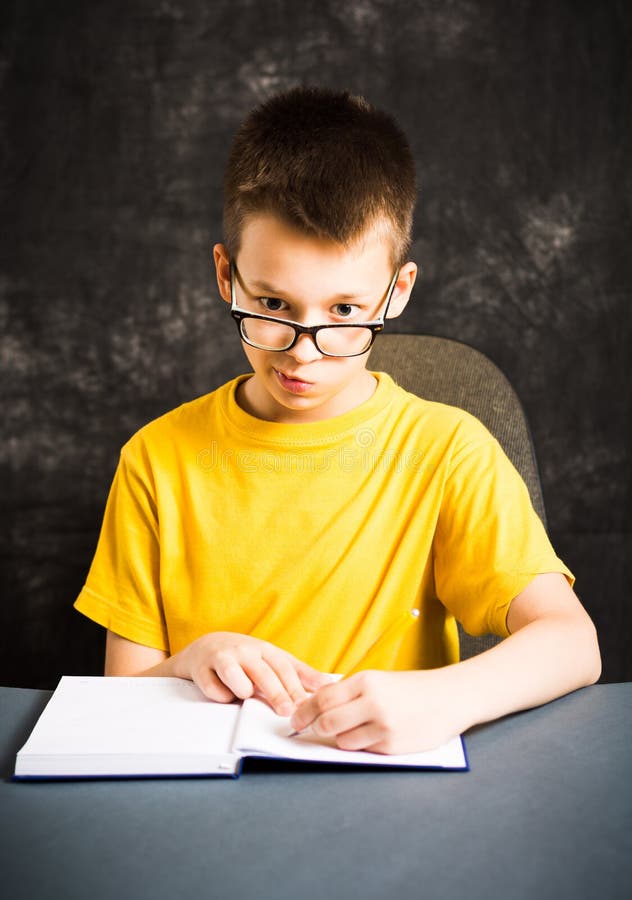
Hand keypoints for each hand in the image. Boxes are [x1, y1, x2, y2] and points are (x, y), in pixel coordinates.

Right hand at [171, 632, 329, 715]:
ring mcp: (222, 658)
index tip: (306, 706)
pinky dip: (220, 695)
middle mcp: (245, 651)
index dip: (296, 687)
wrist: (205, 648)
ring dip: (244, 690)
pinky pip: (214, 689)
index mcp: (265, 650)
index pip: (284, 668)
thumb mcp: (273, 660)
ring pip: (236, 677)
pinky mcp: (202, 669)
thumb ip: (299, 673)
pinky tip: (223, 695)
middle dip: (277, 693)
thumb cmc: (245, 657)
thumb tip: (328, 684)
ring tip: (247, 695)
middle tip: (287, 711)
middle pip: (264, 673)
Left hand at [290, 668, 467, 753]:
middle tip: (312, 728)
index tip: (295, 719)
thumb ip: (349, 693)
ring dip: (340, 738)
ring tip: (354, 729)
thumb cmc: (411, 689)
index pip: (323, 698)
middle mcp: (373, 703)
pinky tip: (373, 735)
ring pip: (342, 740)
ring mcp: (383, 727)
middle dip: (315, 727)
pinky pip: (362, 750)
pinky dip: (361, 745)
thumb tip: (315, 706)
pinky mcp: (392, 747)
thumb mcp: (379, 680)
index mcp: (366, 682)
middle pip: (327, 722)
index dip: (304, 711)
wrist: (450, 698)